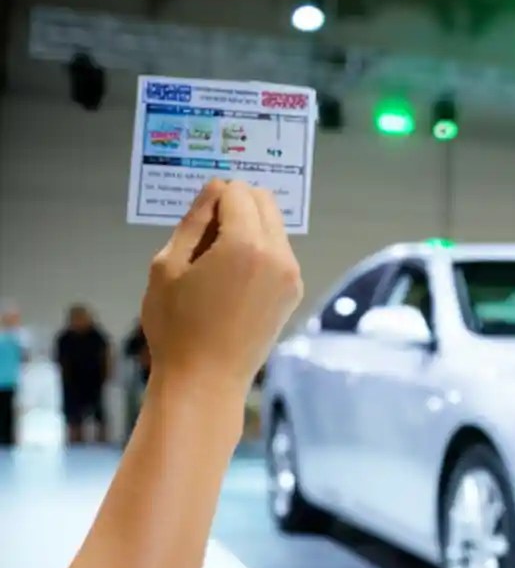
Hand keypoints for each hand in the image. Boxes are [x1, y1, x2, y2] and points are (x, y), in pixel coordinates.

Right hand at [141, 179, 302, 394]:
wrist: (206, 380)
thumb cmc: (176, 325)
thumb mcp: (168, 266)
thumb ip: (194, 221)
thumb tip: (215, 188)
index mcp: (246, 244)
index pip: (238, 193)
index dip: (214, 197)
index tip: (196, 221)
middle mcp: (278, 255)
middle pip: (264, 202)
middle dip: (237, 206)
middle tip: (206, 237)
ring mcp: (291, 275)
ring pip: (274, 227)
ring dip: (249, 229)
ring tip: (216, 263)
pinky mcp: (293, 293)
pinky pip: (279, 253)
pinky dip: (260, 251)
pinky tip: (234, 280)